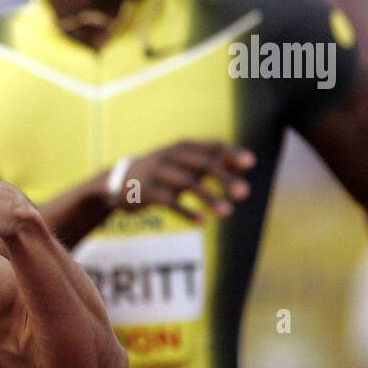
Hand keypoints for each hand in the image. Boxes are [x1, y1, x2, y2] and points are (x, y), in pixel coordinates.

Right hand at [111, 141, 254, 221]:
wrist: (117, 182)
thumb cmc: (161, 173)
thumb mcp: (185, 163)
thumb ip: (214, 162)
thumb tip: (248, 163)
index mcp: (183, 147)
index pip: (211, 146)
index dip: (230, 153)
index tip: (250, 163)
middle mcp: (171, 156)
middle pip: (202, 164)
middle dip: (224, 178)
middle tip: (244, 193)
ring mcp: (157, 173)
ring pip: (187, 183)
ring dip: (208, 198)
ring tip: (227, 212)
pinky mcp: (146, 192)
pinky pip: (168, 201)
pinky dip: (185, 211)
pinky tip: (201, 221)